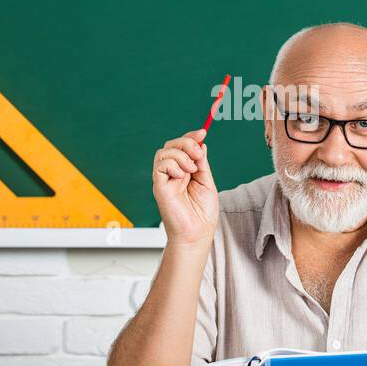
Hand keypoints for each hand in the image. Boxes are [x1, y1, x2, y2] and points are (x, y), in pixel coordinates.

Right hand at [152, 129, 218, 244]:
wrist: (197, 234)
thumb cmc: (202, 214)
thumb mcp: (207, 182)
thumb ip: (202, 163)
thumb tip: (201, 144)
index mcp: (184, 171)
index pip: (182, 147)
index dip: (191, 137)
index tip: (203, 132)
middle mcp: (173, 173)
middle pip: (171, 145)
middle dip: (186, 142)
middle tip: (199, 152)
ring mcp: (165, 179)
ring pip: (164, 152)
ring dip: (181, 154)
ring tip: (192, 169)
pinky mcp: (159, 186)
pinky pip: (160, 165)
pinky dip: (173, 164)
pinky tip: (182, 176)